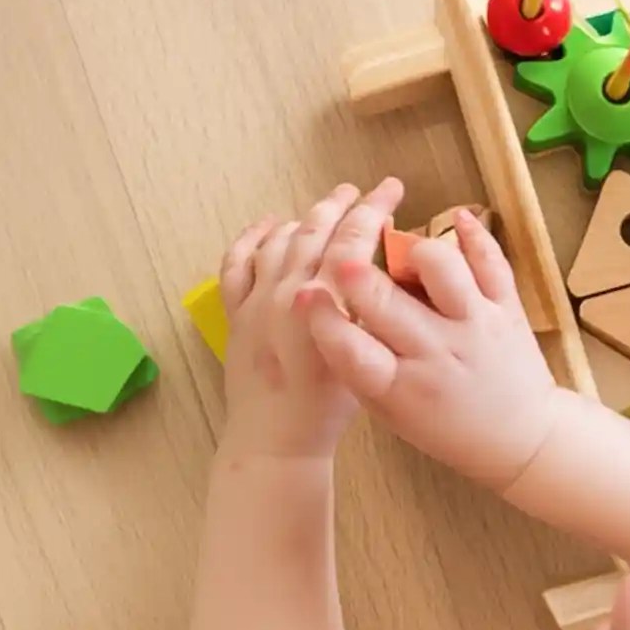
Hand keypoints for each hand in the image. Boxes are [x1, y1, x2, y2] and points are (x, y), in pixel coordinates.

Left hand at [218, 178, 404, 457]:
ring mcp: (256, 300)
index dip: (374, 209)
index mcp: (324, 302)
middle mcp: (286, 292)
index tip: (393, 190)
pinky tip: (268, 225)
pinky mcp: (236, 314)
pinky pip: (237, 263)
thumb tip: (379, 271)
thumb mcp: (367, 357)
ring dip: (306, 216)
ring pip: (279, 239)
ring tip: (328, 206)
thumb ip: (369, 311)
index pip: (352, 239)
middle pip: (315, 230)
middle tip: (364, 190)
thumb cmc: (329, 408)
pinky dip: (252, 237)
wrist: (276, 440)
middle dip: (343, 203)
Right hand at [297, 207, 559, 488]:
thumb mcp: (392, 412)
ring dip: (415, 251)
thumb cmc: (445, 427)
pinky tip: (456, 218)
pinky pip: (492, 261)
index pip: (350, 350)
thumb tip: (327, 308)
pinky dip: (474, 234)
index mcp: (401, 388)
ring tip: (408, 256)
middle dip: (354, 274)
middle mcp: (438, 353)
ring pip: (441, 267)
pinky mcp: (508, 309)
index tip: (303, 294)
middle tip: (345, 262)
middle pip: (384, 301)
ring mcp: (476, 326)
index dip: (320, 318)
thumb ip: (360, 366)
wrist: (520, 440)